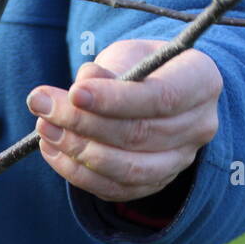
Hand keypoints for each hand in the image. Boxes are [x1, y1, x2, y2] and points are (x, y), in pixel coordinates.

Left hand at [27, 40, 222, 202]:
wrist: (156, 91)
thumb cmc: (142, 67)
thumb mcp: (128, 54)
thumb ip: (108, 69)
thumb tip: (81, 86)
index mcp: (201, 82)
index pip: (160, 98)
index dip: (114, 99)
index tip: (73, 92)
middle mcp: (200, 125)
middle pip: (139, 134)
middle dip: (83, 122)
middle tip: (42, 105)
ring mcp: (181, 160)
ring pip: (128, 169)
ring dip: (78, 151)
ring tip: (45, 128)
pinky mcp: (157, 183)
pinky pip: (116, 189)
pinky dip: (79, 174)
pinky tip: (53, 150)